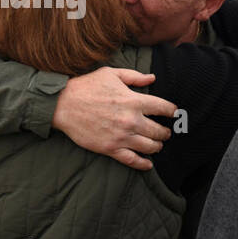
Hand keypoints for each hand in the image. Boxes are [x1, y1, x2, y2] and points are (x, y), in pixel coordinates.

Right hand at [51, 67, 176, 170]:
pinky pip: (132, 160)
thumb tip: (152, 78)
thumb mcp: (111, 74)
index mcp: (133, 100)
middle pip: (159, 131)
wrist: (63, 104)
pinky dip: (144, 164)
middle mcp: (131, 120)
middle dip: (166, 132)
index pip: (163, 108)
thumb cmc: (86, 87)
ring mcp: (121, 136)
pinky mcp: (110, 148)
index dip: (172, 111)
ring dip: (157, 146)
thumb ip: (134, 76)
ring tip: (157, 144)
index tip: (174, 113)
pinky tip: (148, 164)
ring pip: (150, 147)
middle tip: (166, 132)